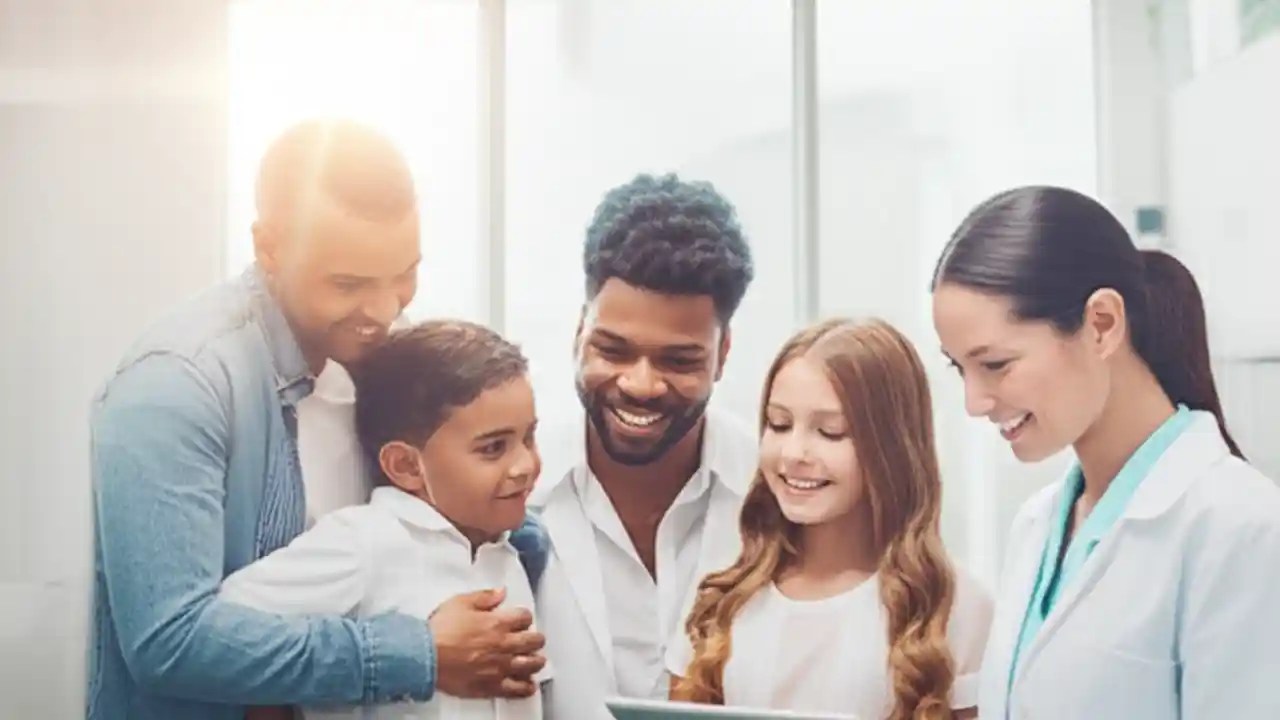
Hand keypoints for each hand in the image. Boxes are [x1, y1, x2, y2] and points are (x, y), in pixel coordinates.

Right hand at [429, 587, 546, 698]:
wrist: (426, 656)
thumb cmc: (440, 631)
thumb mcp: (461, 603)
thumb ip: (484, 597)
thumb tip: (500, 592)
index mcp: (498, 622)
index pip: (525, 617)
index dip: (525, 617)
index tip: (521, 619)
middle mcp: (504, 644)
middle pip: (534, 641)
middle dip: (536, 638)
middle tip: (533, 639)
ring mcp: (500, 666)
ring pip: (531, 665)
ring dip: (536, 661)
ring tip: (535, 660)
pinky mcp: (492, 685)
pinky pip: (517, 689)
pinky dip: (526, 687)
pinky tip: (529, 685)